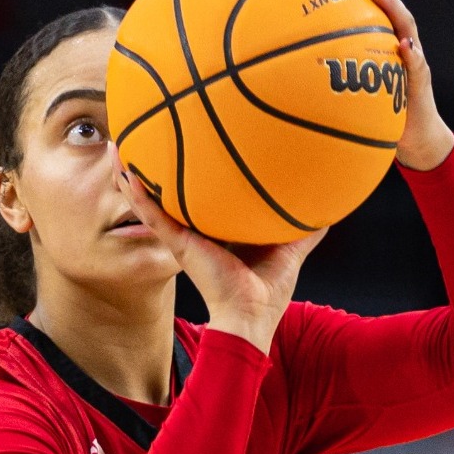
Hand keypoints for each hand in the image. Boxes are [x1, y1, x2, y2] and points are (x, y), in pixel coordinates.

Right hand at [113, 150, 325, 354]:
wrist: (248, 317)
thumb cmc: (266, 292)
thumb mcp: (291, 250)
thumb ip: (306, 228)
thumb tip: (332, 204)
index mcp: (220, 232)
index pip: (206, 199)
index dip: (198, 176)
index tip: (195, 146)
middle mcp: (198, 231)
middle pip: (173, 194)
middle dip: (159, 168)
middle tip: (148, 137)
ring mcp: (183, 237)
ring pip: (152, 200)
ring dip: (135, 176)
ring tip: (121, 146)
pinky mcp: (177, 244)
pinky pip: (152, 214)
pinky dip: (138, 194)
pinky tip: (125, 171)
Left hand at [309, 0, 453, 171]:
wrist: (411, 139)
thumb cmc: (374, 111)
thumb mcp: (343, 87)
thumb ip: (319, 72)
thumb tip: (269, 69)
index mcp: (374, 36)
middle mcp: (393, 38)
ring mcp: (410, 56)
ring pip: (404, 22)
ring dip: (391, 4)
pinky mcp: (419, 80)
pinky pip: (416, 65)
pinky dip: (411, 54)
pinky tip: (404, 45)